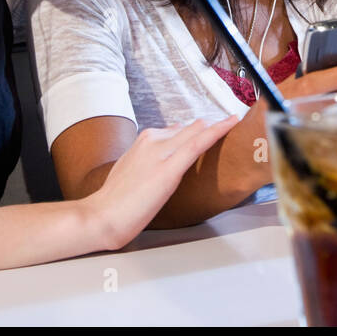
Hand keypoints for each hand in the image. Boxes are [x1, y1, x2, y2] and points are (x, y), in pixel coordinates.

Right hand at [83, 116, 238, 249]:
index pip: (174, 131)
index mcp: (142, 141)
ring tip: (233, 120)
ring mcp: (160, 153)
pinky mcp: (169, 169)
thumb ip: (149, 160)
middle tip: (229, 123)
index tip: (207, 129)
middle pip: (187, 130)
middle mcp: (151, 141)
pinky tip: (230, 123)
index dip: (193, 132)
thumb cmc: (116, 200)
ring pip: (194, 133)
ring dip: (216, 127)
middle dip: (207, 129)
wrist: (103, 215)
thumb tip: (168, 152)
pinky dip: (216, 131)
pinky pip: (197, 144)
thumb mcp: (130, 171)